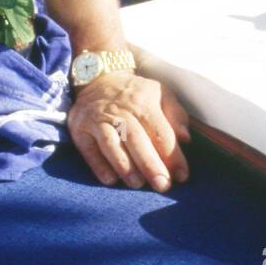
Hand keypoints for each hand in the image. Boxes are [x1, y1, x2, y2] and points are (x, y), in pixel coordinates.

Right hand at [68, 68, 191, 190]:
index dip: (173, 156)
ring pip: (112, 145)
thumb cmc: (136, 94)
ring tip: (137, 184)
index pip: (161, 132)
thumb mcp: (161, 94)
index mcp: (144, 102)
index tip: (182, 176)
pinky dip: (99, 166)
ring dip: (125, 166)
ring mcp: (98, 119)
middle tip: (162, 186)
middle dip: (151, 165)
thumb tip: (186, 138)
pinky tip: (110, 180)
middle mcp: (120, 110)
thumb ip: (176, 115)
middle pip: (137, 140)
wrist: (99, 78)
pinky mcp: (80, 128)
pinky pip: (89, 149)